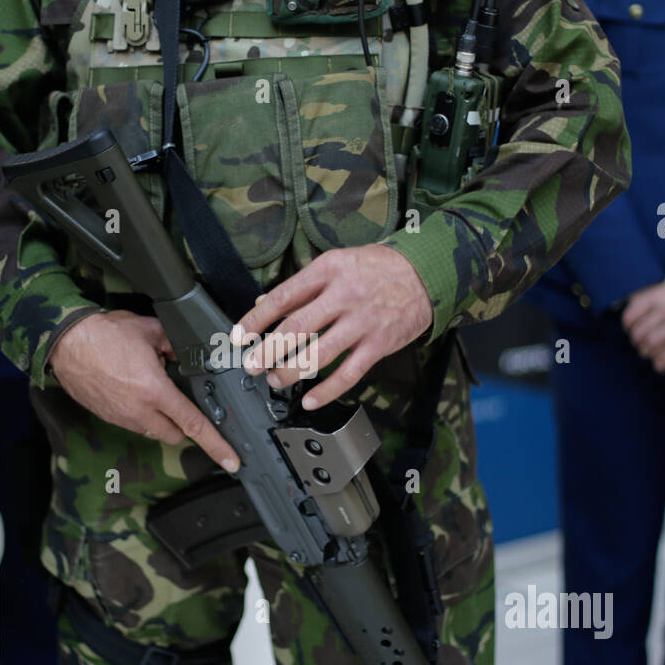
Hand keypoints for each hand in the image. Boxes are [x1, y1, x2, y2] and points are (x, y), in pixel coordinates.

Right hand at [51, 311, 240, 471]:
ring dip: (161, 419)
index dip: (216, 445)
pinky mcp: (108, 417)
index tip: (231, 460)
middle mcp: (139, 411)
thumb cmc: (102, 334)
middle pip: (175, 435)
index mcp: (154, 391)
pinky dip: (140, 414)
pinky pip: (133, 424)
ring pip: (153, 431)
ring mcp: (121, 417)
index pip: (193, 424)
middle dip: (184, 425)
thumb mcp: (149, 330)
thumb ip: (175, 345)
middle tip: (183, 402)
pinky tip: (134, 390)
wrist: (64, 342)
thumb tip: (189, 353)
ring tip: (151, 389)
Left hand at [233, 246, 432, 409]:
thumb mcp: (337, 263)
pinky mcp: (378, 345)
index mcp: (328, 270)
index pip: (283, 297)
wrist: (426, 273)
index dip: (256, 320)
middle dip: (267, 351)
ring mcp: (362, 322)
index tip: (238, 336)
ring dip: (291, 372)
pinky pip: (348, 374)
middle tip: (251, 365)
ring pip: (318, 355)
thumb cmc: (377, 268)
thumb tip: (265, 305)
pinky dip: (326, 392)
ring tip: (275, 379)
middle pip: (296, 329)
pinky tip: (311, 401)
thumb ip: (303, 286)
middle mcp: (344, 295)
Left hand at [622, 259, 664, 372]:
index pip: (630, 317)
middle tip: (639, 342)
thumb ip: (648, 293)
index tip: (630, 328)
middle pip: (639, 334)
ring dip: (647, 350)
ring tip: (649, 350)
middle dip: (636, 341)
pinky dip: (664, 360)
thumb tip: (626, 302)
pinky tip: (661, 360)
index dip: (627, 326)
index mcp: (655, 296)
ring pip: (652, 344)